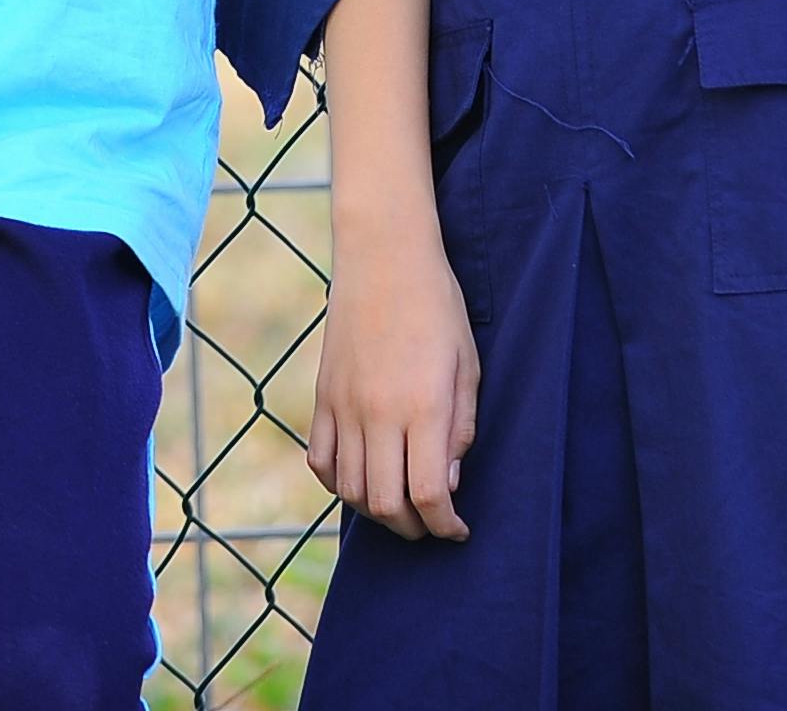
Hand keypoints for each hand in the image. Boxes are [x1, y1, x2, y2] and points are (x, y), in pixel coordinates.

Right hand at [310, 232, 479, 540]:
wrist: (384, 257)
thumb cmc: (438, 307)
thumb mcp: (468, 366)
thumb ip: (460, 428)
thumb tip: (448, 482)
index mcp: (423, 406)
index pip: (428, 494)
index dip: (445, 525)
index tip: (457, 530)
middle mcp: (378, 414)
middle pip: (385, 503)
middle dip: (412, 528)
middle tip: (431, 524)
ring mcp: (344, 406)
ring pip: (349, 489)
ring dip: (376, 510)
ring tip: (398, 505)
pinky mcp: (322, 396)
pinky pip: (319, 459)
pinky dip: (336, 483)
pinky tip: (359, 479)